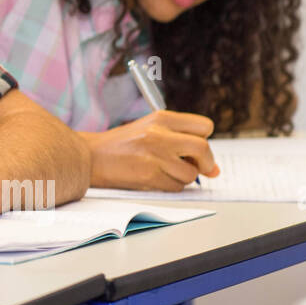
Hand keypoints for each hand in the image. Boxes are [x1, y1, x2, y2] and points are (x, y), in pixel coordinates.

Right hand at [86, 111, 218, 190]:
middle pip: (203, 148)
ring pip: (191, 173)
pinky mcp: (149, 175)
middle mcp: (159, 134)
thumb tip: (215, 169)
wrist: (90, 156)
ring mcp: (154, 156)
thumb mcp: (150, 130)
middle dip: (206, 163)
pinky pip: (175, 186)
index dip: (205, 140)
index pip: (204, 126)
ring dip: (182, 177)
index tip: (197, 150)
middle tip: (198, 167)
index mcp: (161, 118)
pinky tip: (154, 178)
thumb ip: (182, 143)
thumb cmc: (121, 144)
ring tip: (163, 171)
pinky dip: (169, 186)